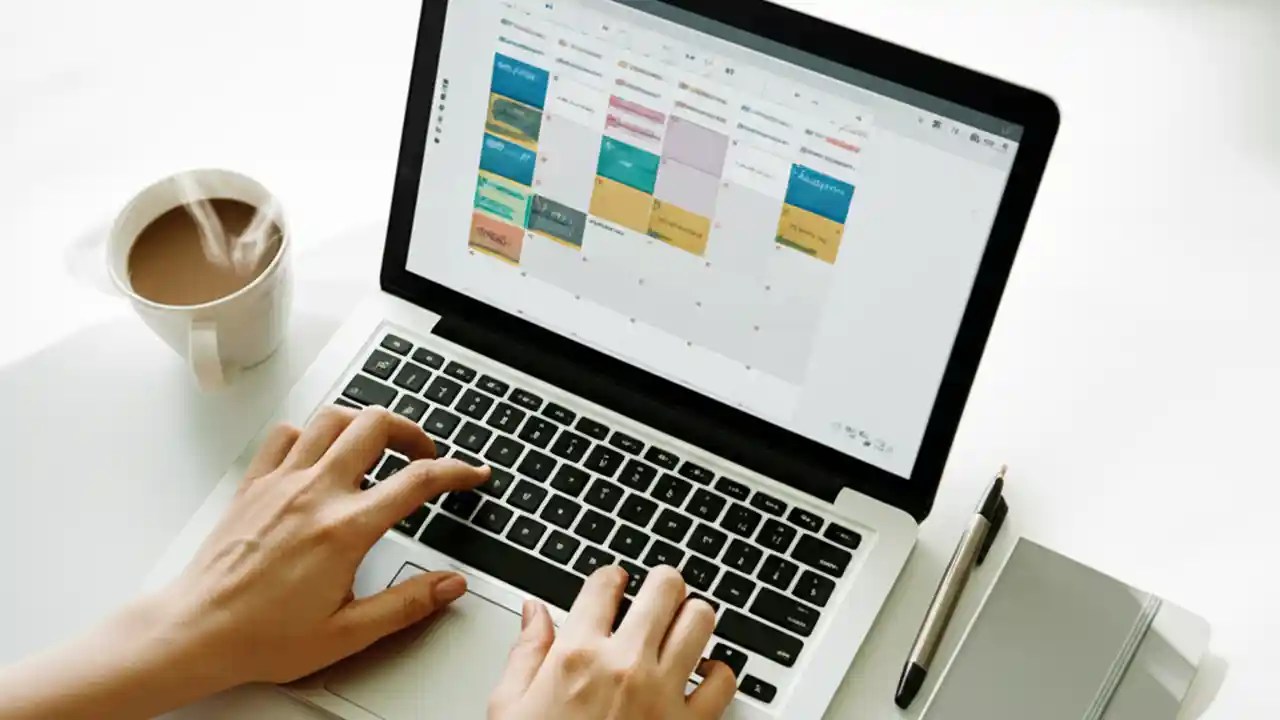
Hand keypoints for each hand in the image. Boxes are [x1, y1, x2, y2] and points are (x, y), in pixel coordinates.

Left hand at [159, 405, 489, 686]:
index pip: (417, 481)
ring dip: (364, 423)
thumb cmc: (261, 638)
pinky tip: (320, 454)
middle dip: (413, 431)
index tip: (471, 473)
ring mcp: (281, 483)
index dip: (456, 471)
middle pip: (376, 426)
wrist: (195, 633)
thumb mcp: (348, 633)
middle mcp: (314, 494)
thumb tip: (450, 584)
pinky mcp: (253, 485)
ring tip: (379, 444)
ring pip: (332, 419)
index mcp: (344, 530)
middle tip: (425, 453)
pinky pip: (286, 435)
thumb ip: (407, 604)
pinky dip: (311, 433)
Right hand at [488, 566, 736, 719]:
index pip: (607, 582)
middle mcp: (624, 665)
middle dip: (662, 585)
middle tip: (657, 596)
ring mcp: (662, 694)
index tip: (615, 585)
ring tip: (681, 628)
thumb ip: (526, 651)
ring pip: (701, 620)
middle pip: (666, 587)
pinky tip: (702, 676)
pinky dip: (719, 673)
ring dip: (692, 619)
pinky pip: (724, 681)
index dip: (612, 578)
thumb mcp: (508, 707)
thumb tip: (533, 611)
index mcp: (577, 654)